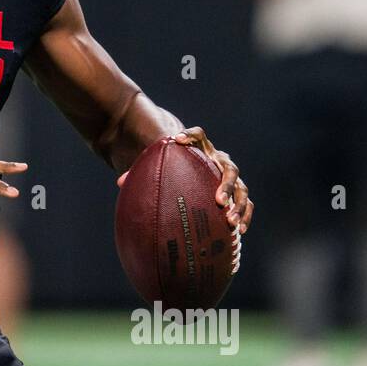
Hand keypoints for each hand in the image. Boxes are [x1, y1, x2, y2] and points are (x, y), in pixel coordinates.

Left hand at [115, 127, 253, 234]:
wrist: (192, 169)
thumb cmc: (172, 168)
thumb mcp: (159, 168)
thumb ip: (143, 172)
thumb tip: (121, 182)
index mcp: (200, 149)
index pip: (198, 135)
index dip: (189, 135)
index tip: (177, 140)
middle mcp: (218, 160)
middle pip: (228, 167)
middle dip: (226, 184)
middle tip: (219, 200)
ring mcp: (229, 177)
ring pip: (241, 187)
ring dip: (238, 203)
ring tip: (230, 221)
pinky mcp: (235, 193)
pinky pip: (245, 204)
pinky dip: (244, 215)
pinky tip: (239, 231)